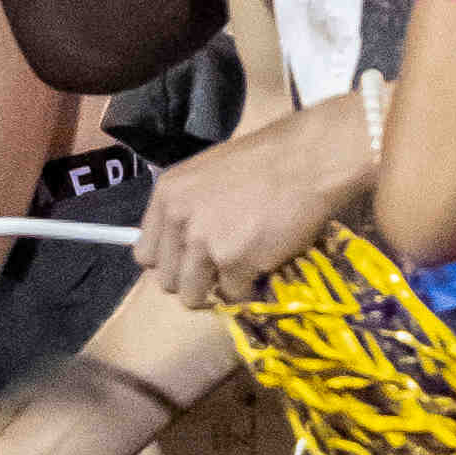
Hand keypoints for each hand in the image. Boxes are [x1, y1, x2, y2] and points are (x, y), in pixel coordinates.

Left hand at [138, 98, 362, 307]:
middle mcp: (179, 220)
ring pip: (193, 296)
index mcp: (168, 194)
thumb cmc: (267, 159)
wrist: (310, 158)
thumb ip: (189, 207)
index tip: (188, 259)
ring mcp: (205, 244)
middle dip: (193, 278)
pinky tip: (265, 257)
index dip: (170, 260)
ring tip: (243, 264)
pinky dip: (249, 284)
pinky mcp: (235, 264)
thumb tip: (182, 245)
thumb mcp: (211, 173)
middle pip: (167, 281)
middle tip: (221, 265)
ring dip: (217, 287)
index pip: (145, 253)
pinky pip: (233, 294)